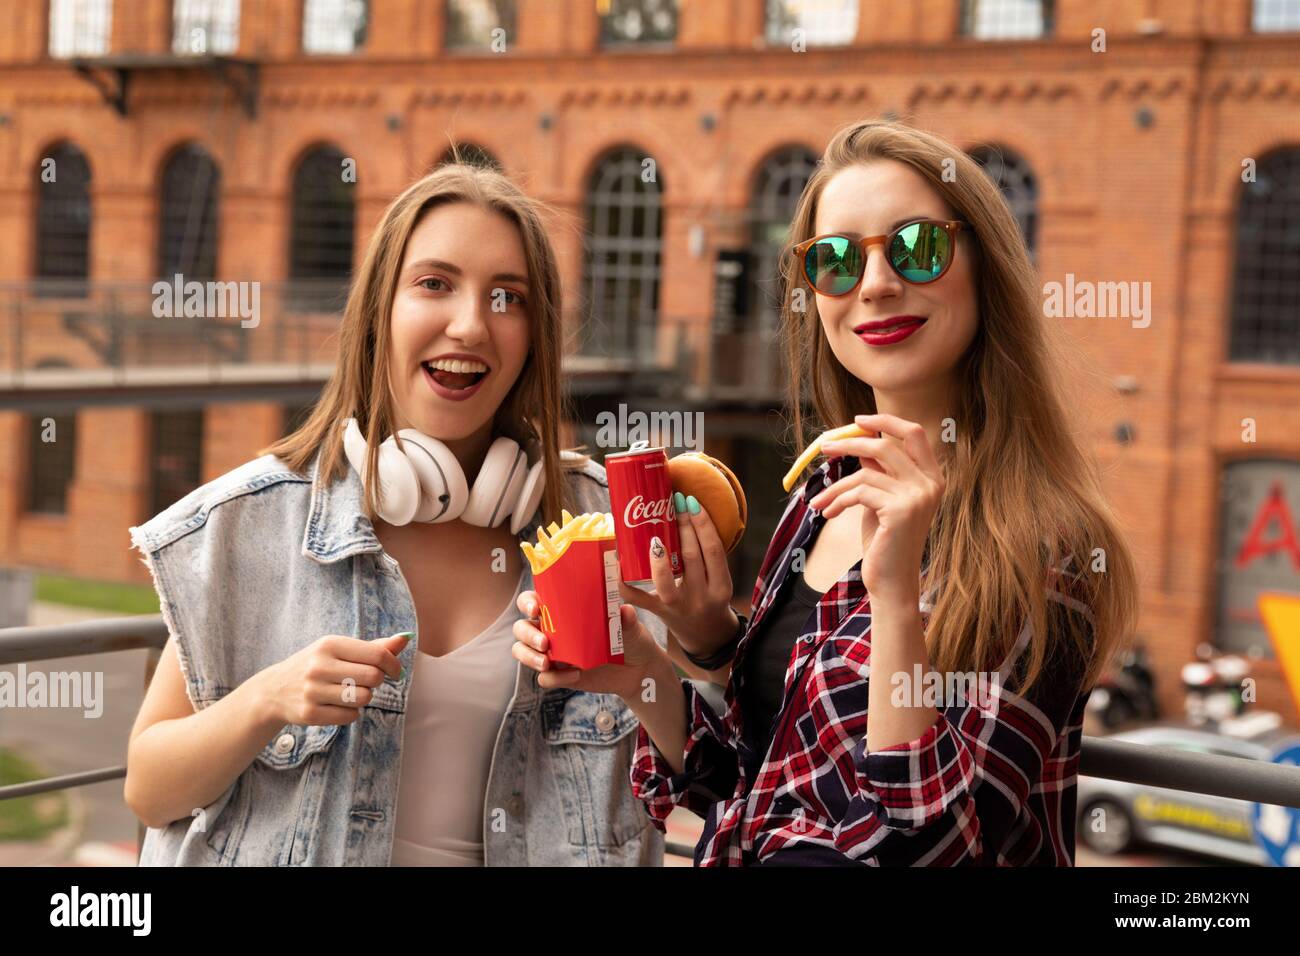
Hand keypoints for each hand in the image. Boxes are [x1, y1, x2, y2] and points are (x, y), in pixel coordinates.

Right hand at [252, 633, 406, 727]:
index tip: (394, 671)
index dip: (393, 665)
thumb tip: (405, 638)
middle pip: (373, 677)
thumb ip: (374, 646)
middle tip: (366, 682)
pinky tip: (338, 705)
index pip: (377, 655)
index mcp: (330, 644)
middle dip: (376, 682)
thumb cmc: (317, 665)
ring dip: (363, 698)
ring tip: (349, 692)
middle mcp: (319, 666)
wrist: (275, 690)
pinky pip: (350, 717)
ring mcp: (312, 690)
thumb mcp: (340, 649)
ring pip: (363, 698)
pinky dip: (351, 713)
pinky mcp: (310, 714)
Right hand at [512, 596, 665, 702]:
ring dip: (529, 656)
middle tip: (544, 643)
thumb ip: (626, 619)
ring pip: (522, 651)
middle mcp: (553, 629)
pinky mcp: (560, 675)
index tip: (536, 608)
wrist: (639, 670)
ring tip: (547, 663)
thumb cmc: (632, 638)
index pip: (533, 600)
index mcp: (563, 610)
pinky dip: (554, 678)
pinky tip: (575, 675)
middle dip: (527, 634)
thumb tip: (624, 611)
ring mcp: (554, 653)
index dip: (527, 602)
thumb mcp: (631, 626)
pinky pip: (545, 678)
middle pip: (522, 627)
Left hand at [615, 494, 738, 656]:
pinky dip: (624, 581)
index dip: (702, 524)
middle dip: (681, 526)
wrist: (706, 636)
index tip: (690, 501)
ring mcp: (677, 606)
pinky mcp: (657, 612)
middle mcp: (701, 597)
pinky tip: (618, 559)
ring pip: (666, 580)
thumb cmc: (711, 597)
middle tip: (672, 502)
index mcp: (720, 586)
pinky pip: (637, 597)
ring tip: (652, 533)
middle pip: (690, 557)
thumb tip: (686, 508)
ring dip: (658, 556)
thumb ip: (707, 553)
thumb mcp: (719, 579)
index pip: (713, 550)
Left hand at [809, 413, 944, 602]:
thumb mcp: (881, 500)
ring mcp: (918, 496)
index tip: (858, 420)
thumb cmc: (885, 542)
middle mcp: (930, 484)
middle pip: (885, 446)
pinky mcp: (900, 511)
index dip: (885, 420)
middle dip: (850, 444)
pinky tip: (829, 513)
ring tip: (819, 501)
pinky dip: (838, 500)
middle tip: (824, 448)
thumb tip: (861, 442)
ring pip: (865, 473)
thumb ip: (878, 472)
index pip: (914, 433)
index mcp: (932, 477)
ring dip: (835, 486)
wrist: (892, 581)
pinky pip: (859, 493)